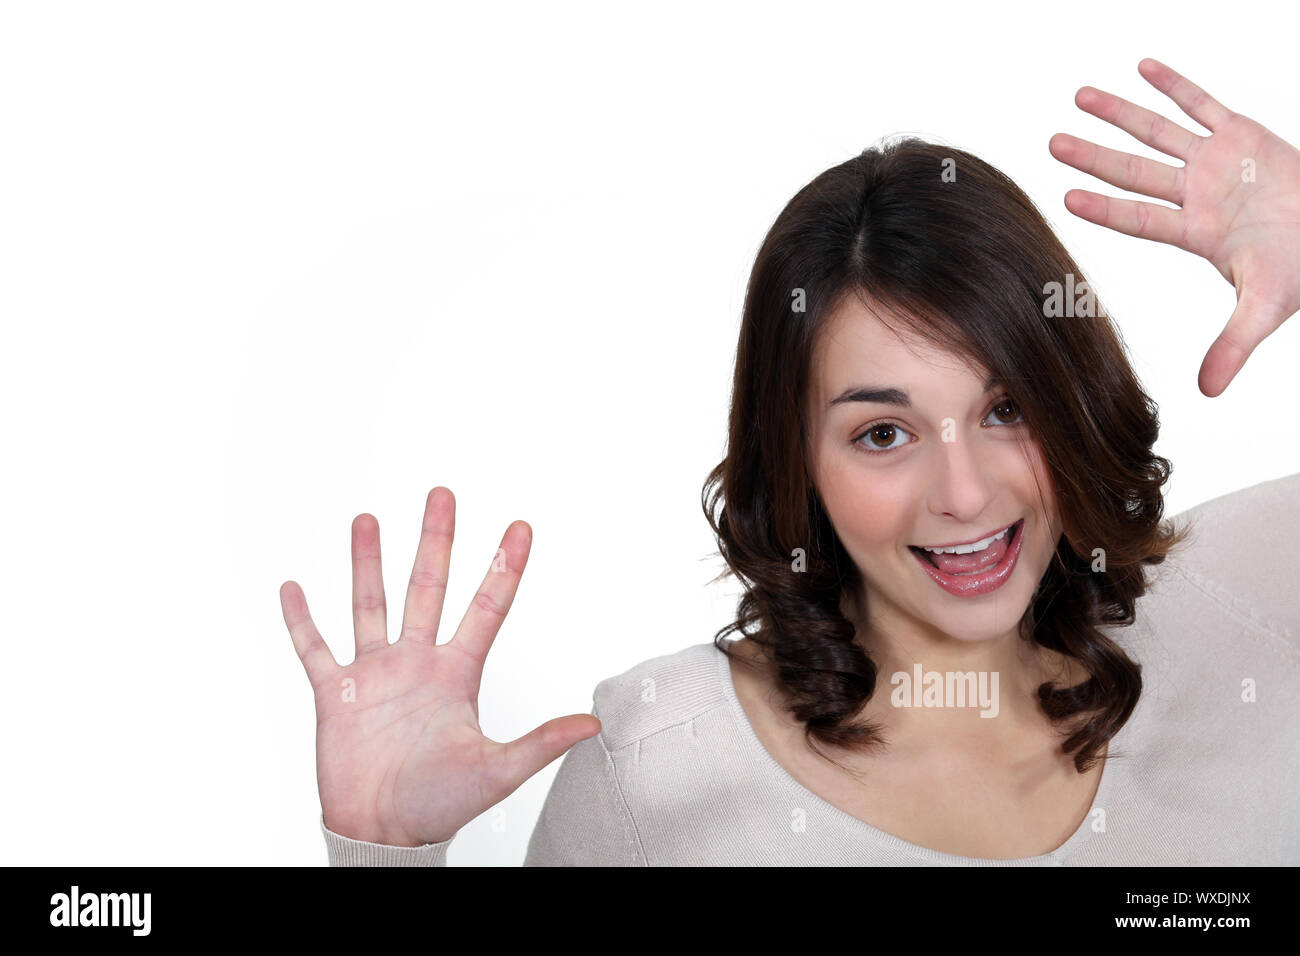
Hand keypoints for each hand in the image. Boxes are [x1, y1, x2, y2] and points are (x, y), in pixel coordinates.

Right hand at [279, 487, 600, 846]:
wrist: (384, 835)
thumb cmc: (439, 806)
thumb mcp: (497, 770)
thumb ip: (540, 742)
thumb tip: (593, 724)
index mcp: (457, 674)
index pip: (487, 607)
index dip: (503, 567)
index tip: (519, 527)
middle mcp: (418, 663)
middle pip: (428, 587)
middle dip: (436, 540)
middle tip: (442, 494)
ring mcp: (376, 675)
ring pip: (370, 604)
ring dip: (367, 562)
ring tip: (367, 519)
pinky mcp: (336, 694)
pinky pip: (314, 648)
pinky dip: (302, 620)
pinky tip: (293, 588)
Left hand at [1049, 57, 1299, 396]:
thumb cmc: (1299, 268)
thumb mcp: (1266, 308)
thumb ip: (1233, 345)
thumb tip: (1208, 392)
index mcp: (1197, 232)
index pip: (1140, 217)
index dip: (1105, 207)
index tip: (1065, 196)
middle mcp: (1196, 194)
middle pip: (1136, 170)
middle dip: (1095, 156)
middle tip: (1052, 142)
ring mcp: (1216, 162)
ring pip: (1160, 132)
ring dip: (1121, 114)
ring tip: (1080, 97)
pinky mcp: (1244, 135)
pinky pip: (1205, 102)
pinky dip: (1177, 85)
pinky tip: (1144, 66)